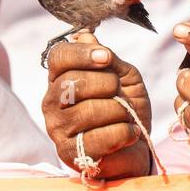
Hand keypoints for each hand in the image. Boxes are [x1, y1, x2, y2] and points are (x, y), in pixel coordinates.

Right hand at [41, 33, 152, 178]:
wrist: (137, 145)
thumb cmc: (127, 107)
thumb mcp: (124, 77)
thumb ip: (108, 59)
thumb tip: (85, 36)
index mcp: (62, 78)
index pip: (58, 57)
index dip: (82, 54)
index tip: (106, 59)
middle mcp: (52, 102)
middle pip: (73, 82)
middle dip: (109, 85)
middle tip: (122, 95)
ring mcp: (57, 129)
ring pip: (90, 110)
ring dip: (121, 111)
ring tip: (127, 116)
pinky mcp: (69, 153)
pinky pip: (101, 137)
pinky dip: (125, 132)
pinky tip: (129, 133)